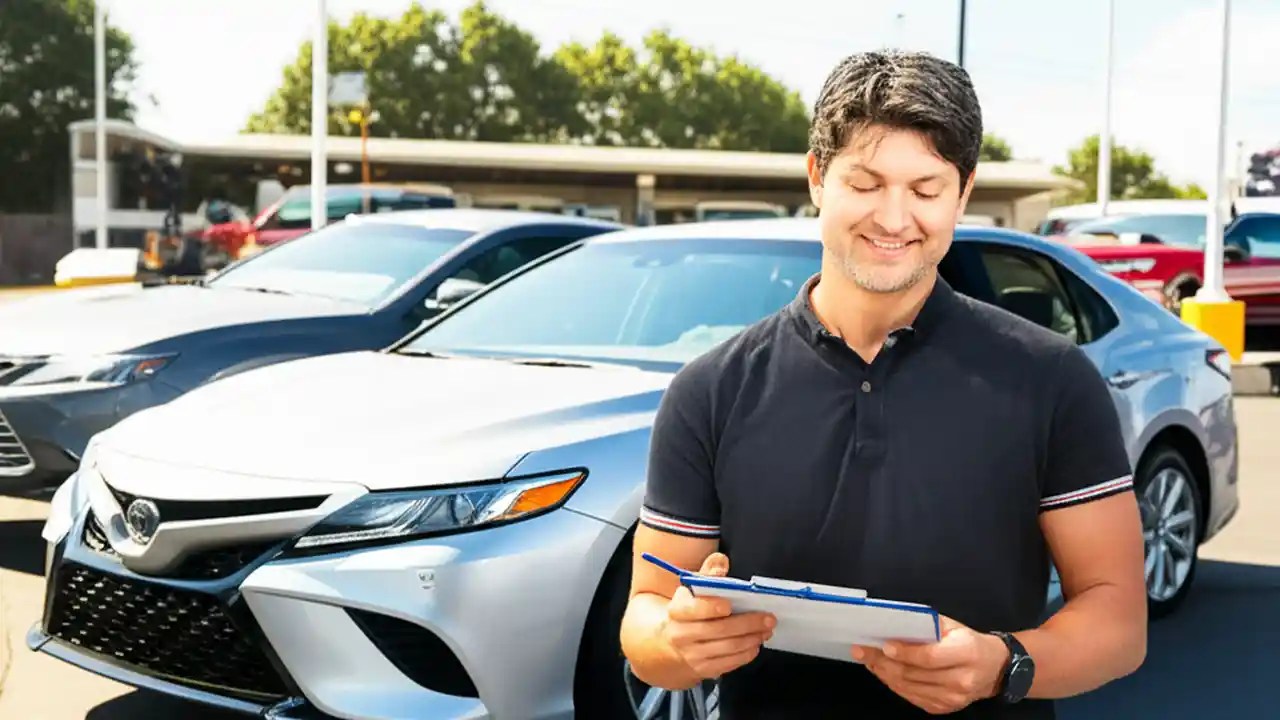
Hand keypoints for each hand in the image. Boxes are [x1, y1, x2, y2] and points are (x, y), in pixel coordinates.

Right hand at [661, 553, 775, 679]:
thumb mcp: (692, 590)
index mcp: (677, 611)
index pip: (692, 609)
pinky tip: (756, 643)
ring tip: (766, 630)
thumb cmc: (689, 612)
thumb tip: (720, 561)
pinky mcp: (704, 670)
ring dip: (752, 638)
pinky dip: (747, 653)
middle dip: (747, 624)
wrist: (670, 645)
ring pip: (728, 648)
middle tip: (768, 618)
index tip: (728, 605)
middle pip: (718, 630)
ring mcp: (693, 655)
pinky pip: (730, 663)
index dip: (710, 607)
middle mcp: (682, 634)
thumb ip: (708, 574)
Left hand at [852, 616, 1009, 714]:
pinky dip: (893, 684)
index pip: (929, 657)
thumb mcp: (954, 627)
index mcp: (965, 653)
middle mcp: (960, 679)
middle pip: (913, 674)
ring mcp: (951, 698)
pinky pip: (911, 696)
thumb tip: (893, 624)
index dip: (904, 652)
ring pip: (908, 687)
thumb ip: (927, 625)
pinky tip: (883, 672)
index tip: (883, 645)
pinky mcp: (943, 707)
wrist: (993, 669)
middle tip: (863, 650)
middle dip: (883, 662)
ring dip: (884, 673)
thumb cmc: (969, 643)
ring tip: (868, 659)